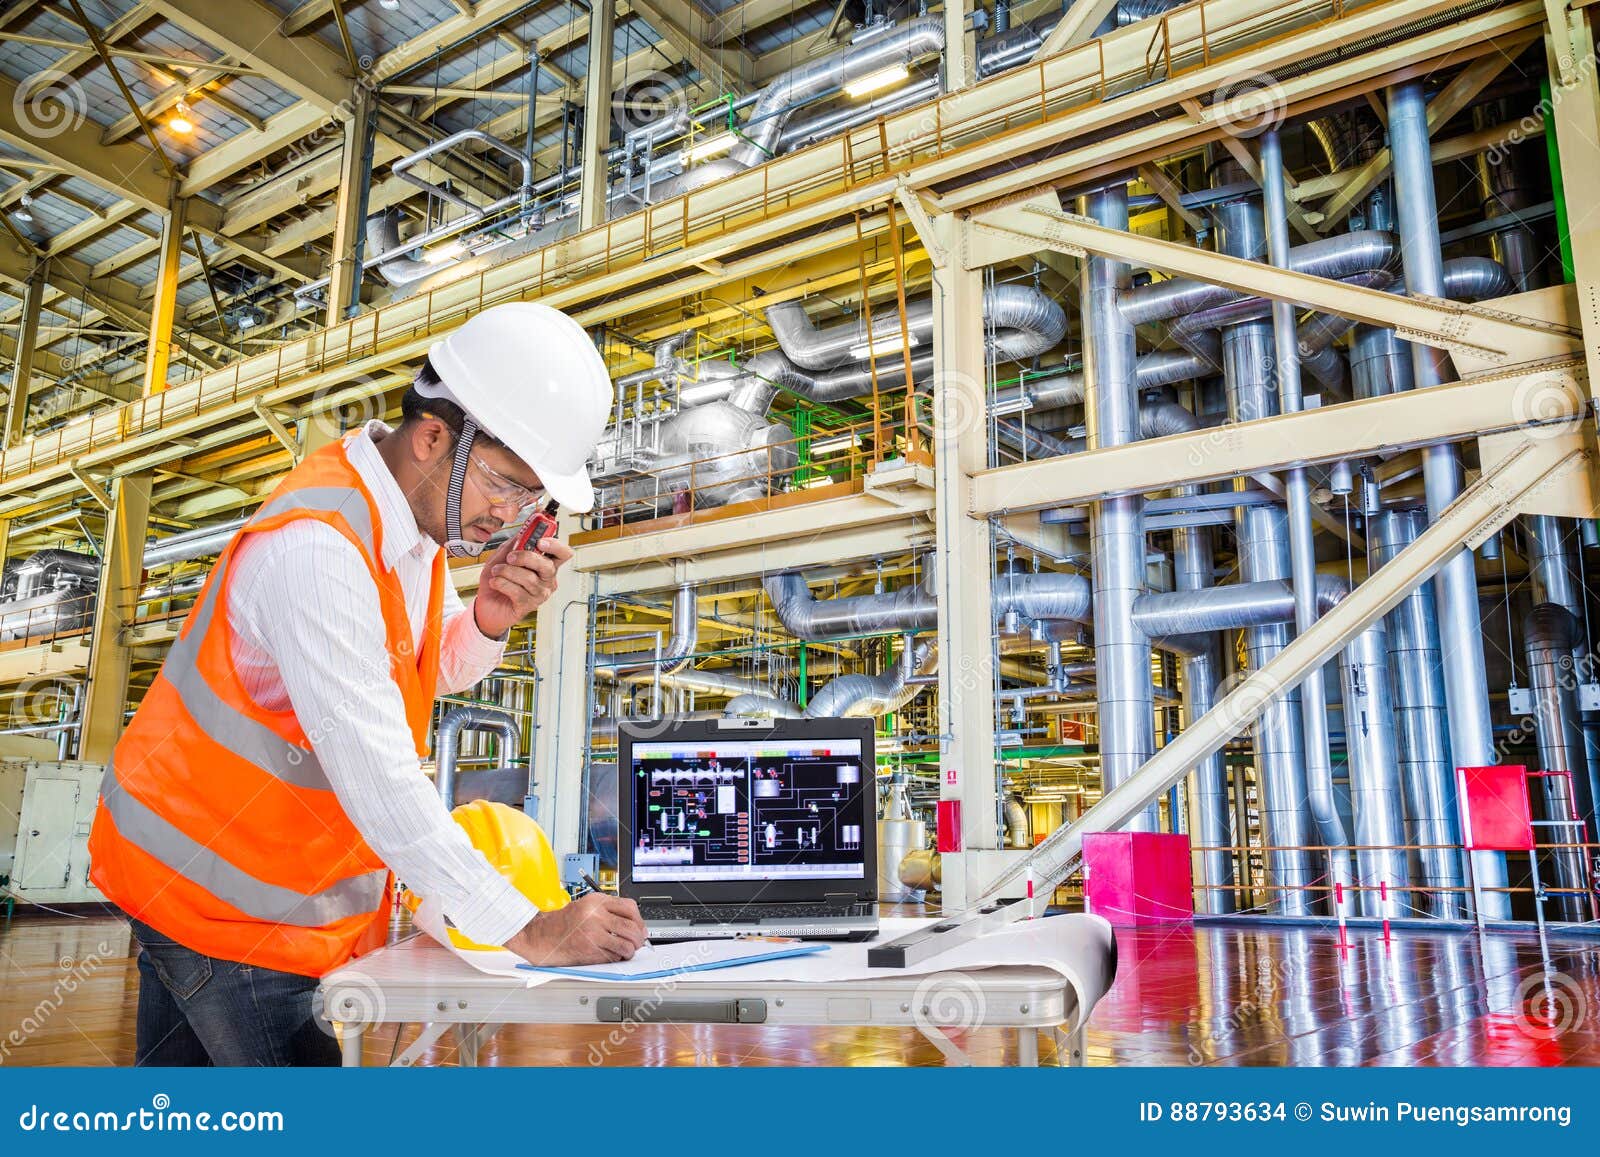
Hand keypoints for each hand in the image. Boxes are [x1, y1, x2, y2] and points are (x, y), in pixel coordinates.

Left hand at [472, 533, 573, 637]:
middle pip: (547, 565)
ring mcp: (540, 594)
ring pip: (529, 578)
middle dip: (526, 557)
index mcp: (545, 564)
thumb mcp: (502, 556)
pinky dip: (502, 583)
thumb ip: (513, 544)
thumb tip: (523, 532)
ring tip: (496, 571)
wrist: (485, 604)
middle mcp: (547, 579)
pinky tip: (495, 582)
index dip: (555, 545)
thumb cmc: (497, 580)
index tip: (539, 541)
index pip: (563, 553)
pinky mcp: (529, 606)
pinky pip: (517, 591)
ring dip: (507, 571)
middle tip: (510, 557)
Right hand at [505, 893, 647, 965]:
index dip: (639, 920)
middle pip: (631, 927)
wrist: (540, 936)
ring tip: (626, 951)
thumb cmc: (562, 923)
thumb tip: (634, 925)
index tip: (640, 927)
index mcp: (596, 901)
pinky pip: (613, 956)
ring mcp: (592, 933)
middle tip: (638, 943)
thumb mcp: (586, 907)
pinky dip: (616, 958)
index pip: (629, 907)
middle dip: (639, 938)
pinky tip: (612, 955)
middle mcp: (595, 915)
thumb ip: (608, 911)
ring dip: (630, 951)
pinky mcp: (589, 950)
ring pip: (625, 944)